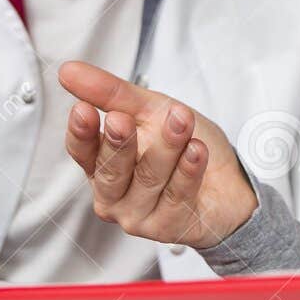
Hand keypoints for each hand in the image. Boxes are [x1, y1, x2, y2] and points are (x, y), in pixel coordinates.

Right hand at [59, 61, 258, 247]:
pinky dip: (189, 170)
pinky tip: (197, 150)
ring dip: (167, 147)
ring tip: (181, 120)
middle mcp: (114, 194)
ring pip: (148, 179)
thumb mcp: (149, 110)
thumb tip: (70, 71)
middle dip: (118, 144)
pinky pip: (177, 195)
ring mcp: (139, 215)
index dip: (81, 133)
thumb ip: (111, 93)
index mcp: (102, 164)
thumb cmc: (184, 146)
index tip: (82, 110)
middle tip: (121, 120)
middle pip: (111, 170)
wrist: (229, 181)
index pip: (82, 151)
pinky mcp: (168, 228)